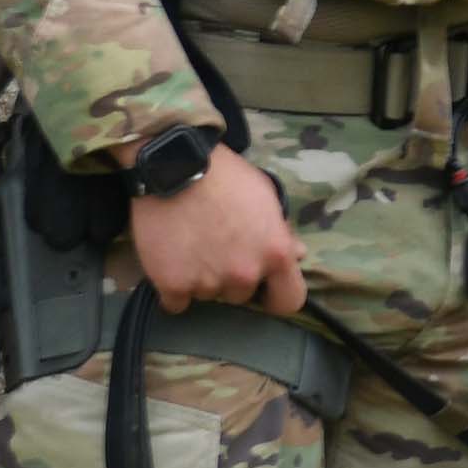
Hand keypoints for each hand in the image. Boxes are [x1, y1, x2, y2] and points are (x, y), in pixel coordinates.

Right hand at [129, 143, 306, 315]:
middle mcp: (245, 274)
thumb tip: (297, 255)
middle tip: (217, 251)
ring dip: (201, 280)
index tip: (264, 288)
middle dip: (231, 278)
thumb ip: (281, 233)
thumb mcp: (266, 198)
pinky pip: (176, 302)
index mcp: (276, 255)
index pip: (289, 301)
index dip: (276, 295)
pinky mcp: (171, 284)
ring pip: (208, 296)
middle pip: (241, 295)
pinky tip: (171, 263)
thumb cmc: (226, 176)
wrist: (173, 166)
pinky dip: (173, 288)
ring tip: (191, 248)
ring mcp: (207, 282)